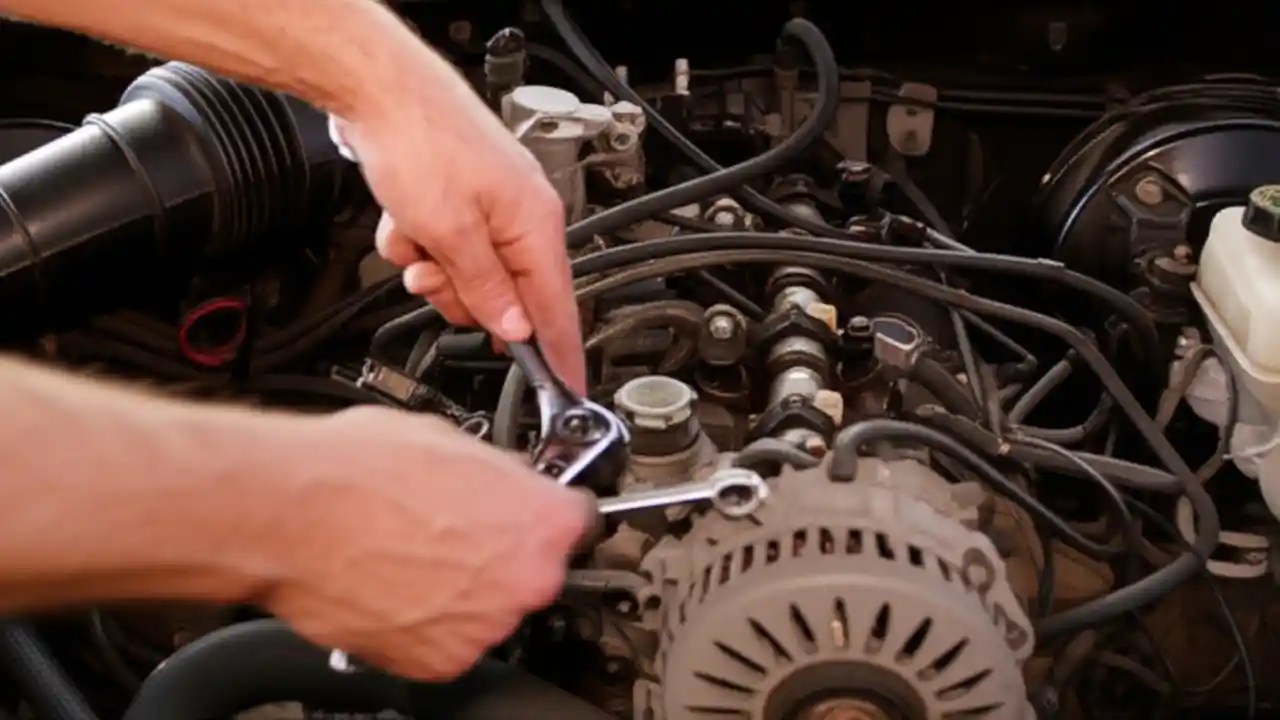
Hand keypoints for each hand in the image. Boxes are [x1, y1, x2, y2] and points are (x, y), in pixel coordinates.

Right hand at [261, 406, 590, 680]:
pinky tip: (394, 583)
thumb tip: (502, 481)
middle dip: (500, 552)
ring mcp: (485, 627)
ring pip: (489, 608)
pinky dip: (426, 622)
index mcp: (544, 521)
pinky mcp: (440, 662)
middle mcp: (527, 581)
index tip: (530, 516)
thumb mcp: (452, 440)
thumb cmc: (360, 470)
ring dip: (463, 589)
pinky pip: (447, 640)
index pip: (577, 520)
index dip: (545, 513)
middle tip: (451, 531)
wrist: (292, 514)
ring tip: (410, 554)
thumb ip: (498, 473)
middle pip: (533, 569)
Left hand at [338, 52, 585, 392]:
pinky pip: (443, 249)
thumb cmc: (423, 142)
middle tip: (433, 278)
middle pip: (503, 298)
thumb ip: (485, 288)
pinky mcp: (460, 201)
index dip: (561, 355)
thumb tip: (514, 327)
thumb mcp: (450, 232)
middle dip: (461, 296)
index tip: (567, 389)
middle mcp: (521, 219)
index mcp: (535, 227)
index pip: (559, 310)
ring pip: (467, 276)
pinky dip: (418, 242)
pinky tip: (405, 221)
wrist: (380, 92)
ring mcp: (490, 210)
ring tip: (415, 239)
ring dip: (432, 267)